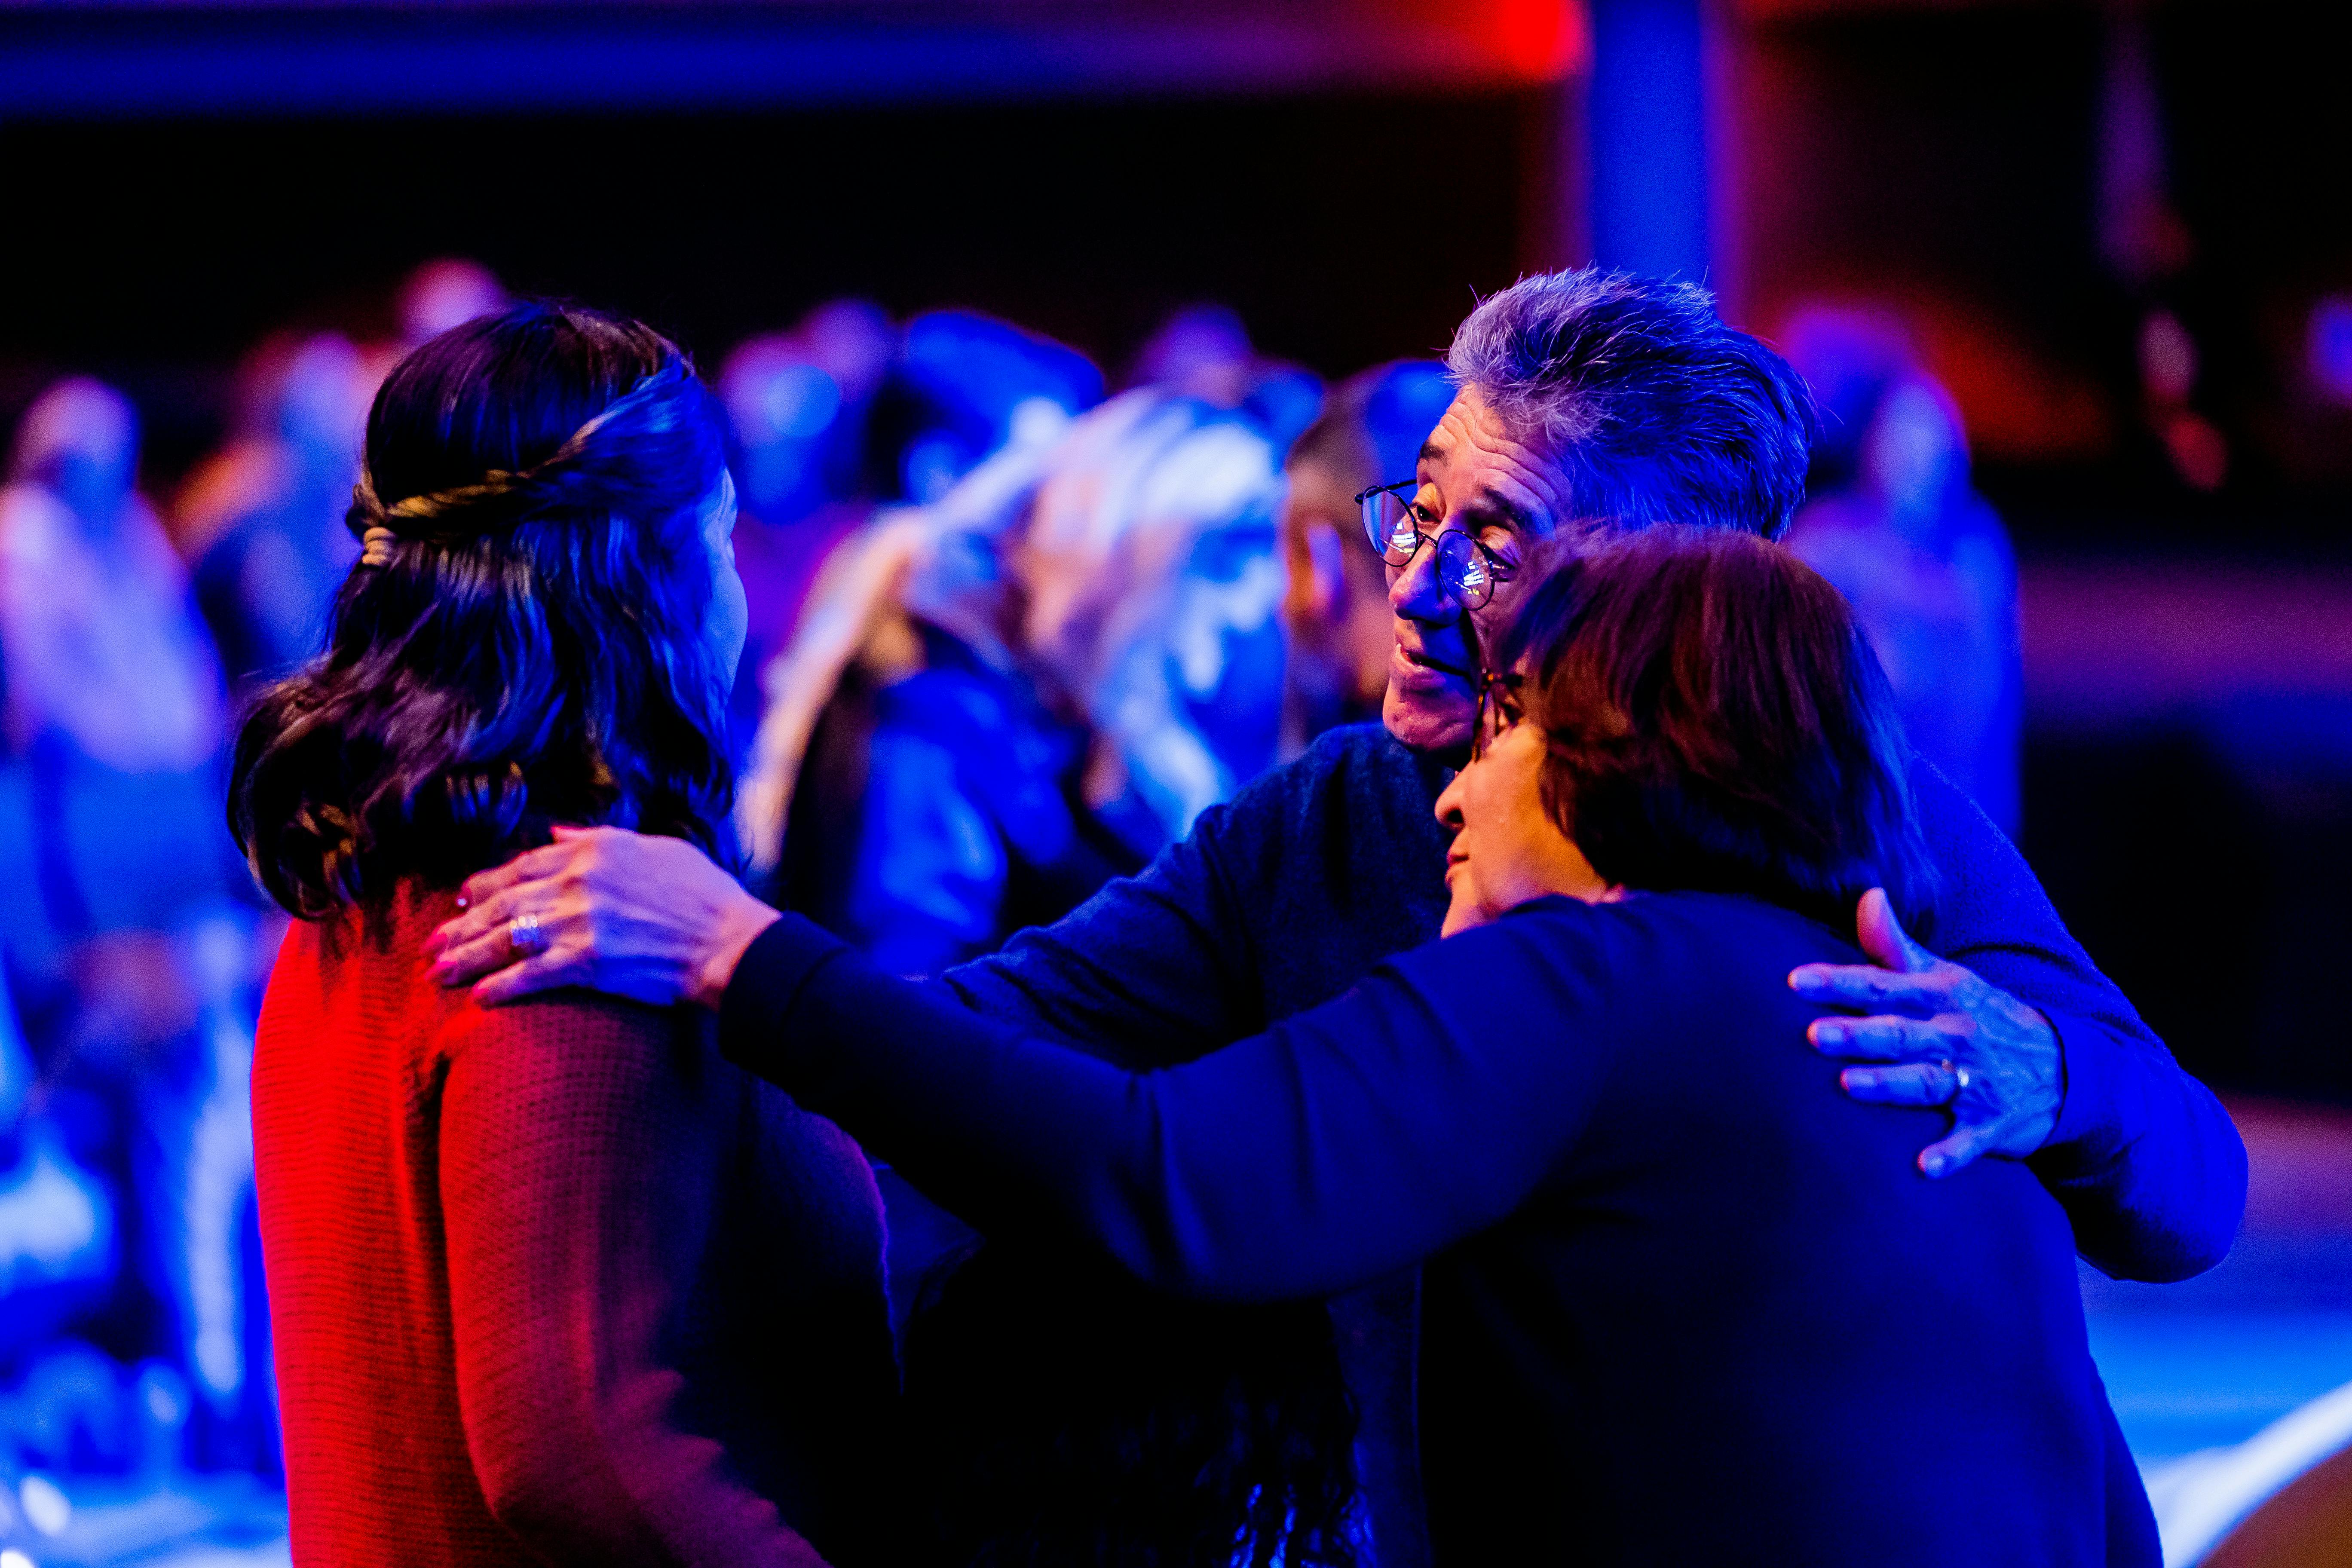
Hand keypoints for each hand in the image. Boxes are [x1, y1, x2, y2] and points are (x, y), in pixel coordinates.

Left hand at [425, 826, 778, 1009]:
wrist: (728, 941)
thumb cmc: (704, 895)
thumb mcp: (656, 848)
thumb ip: (599, 838)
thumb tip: (556, 831)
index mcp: (593, 850)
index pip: (523, 866)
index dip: (486, 884)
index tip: (462, 898)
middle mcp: (578, 881)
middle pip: (503, 903)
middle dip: (462, 925)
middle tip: (434, 944)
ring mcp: (579, 922)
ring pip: (506, 938)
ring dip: (467, 957)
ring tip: (438, 972)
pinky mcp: (586, 961)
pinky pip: (530, 975)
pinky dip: (501, 987)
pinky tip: (478, 998)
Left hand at [1789, 889, 2061, 1179]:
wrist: (2065, 1066)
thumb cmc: (1982, 1016)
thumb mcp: (1946, 976)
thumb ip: (1896, 945)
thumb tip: (1867, 896)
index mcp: (1941, 996)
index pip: (1882, 985)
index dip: (1838, 982)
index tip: (1794, 981)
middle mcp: (1956, 1035)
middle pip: (1900, 1034)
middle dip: (1858, 1034)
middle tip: (1812, 1035)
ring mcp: (1976, 1079)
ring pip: (1926, 1081)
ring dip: (1889, 1085)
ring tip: (1849, 1085)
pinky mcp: (1993, 1121)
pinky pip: (1969, 1140)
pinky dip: (1950, 1153)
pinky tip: (1922, 1166)